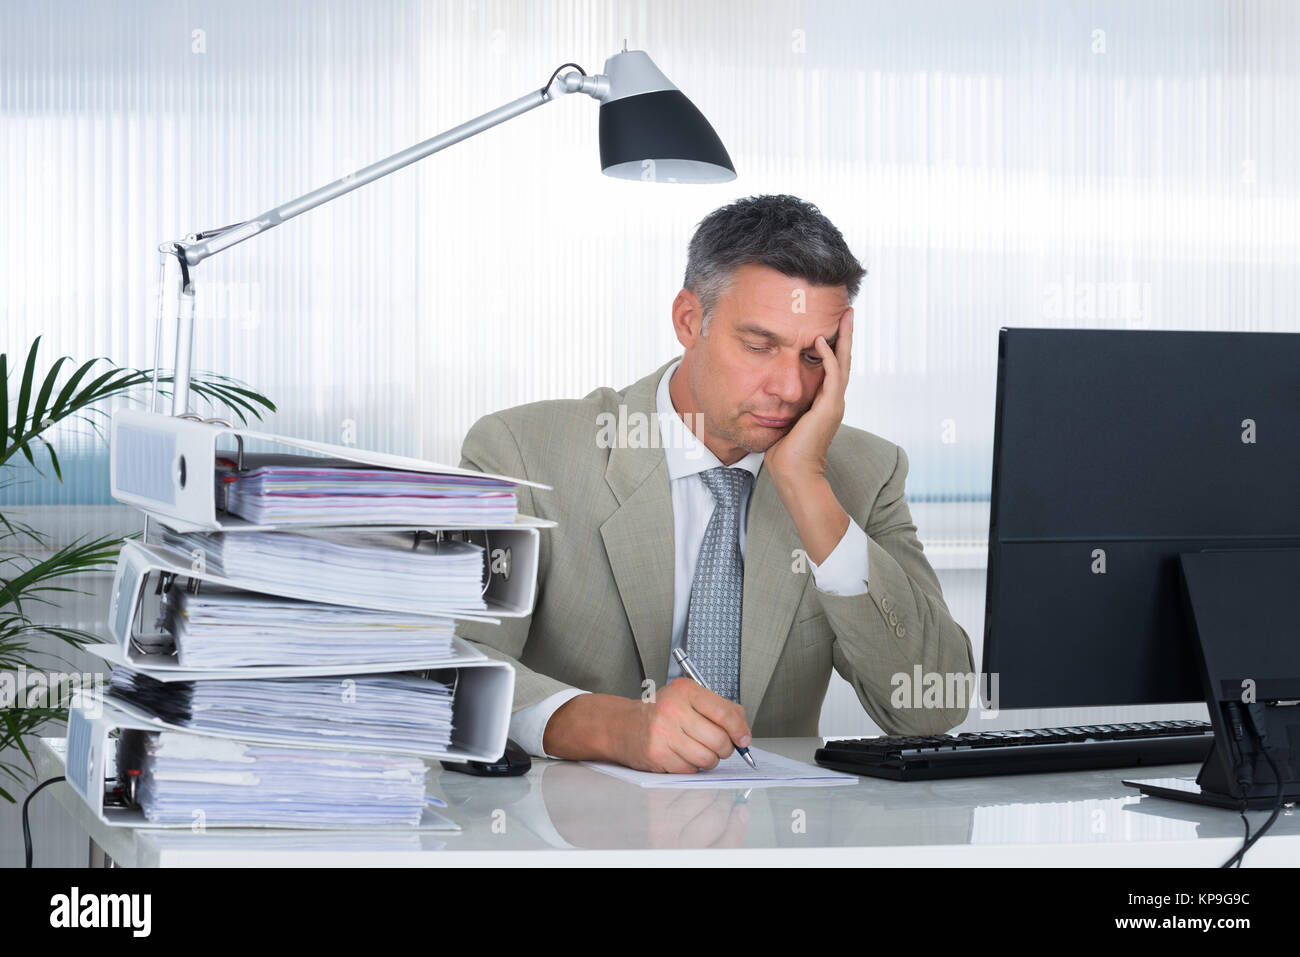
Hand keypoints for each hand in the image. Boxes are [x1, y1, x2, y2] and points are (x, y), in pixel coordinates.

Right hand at [621, 677, 752, 772]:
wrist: (625, 726)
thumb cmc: (663, 713)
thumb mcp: (690, 699)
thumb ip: (721, 710)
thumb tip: (743, 733)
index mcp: (686, 691)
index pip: (724, 713)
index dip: (739, 730)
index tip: (743, 739)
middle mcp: (673, 709)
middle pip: (719, 740)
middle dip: (725, 748)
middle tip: (719, 746)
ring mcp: (664, 733)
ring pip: (707, 758)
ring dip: (709, 760)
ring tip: (699, 750)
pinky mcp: (658, 754)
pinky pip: (691, 769)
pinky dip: (692, 766)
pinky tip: (682, 755)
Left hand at [765, 308, 853, 485]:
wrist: (794, 473)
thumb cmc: (785, 453)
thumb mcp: (785, 421)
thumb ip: (785, 405)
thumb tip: (770, 395)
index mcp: (825, 403)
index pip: (833, 367)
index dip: (833, 346)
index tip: (830, 325)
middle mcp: (834, 401)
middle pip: (844, 360)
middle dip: (845, 335)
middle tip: (847, 310)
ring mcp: (834, 404)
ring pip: (843, 363)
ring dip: (844, 338)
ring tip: (845, 315)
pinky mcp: (829, 408)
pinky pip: (832, 375)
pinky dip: (828, 356)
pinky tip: (820, 340)